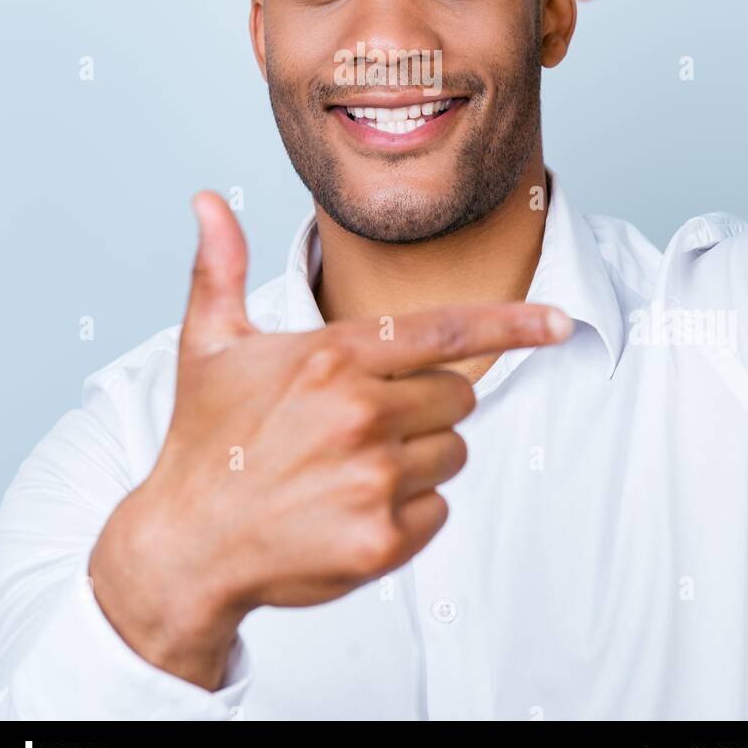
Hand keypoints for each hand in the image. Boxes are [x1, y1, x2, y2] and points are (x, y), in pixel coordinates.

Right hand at [89, 193, 572, 688]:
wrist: (186, 548)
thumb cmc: (206, 439)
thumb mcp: (208, 345)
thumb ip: (220, 267)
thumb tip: (209, 200)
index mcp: (332, 356)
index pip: (446, 329)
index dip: (513, 323)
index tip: (561, 321)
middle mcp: (360, 412)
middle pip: (457, 395)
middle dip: (423, 404)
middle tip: (358, 423)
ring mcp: (374, 479)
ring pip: (453, 451)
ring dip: (418, 457)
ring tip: (349, 467)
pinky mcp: (383, 540)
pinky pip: (439, 509)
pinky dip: (409, 511)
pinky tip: (351, 510)